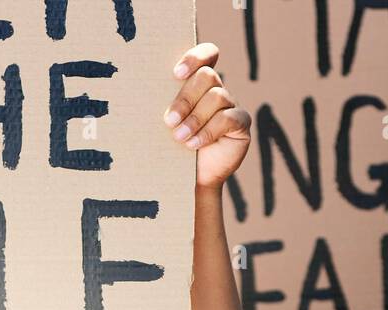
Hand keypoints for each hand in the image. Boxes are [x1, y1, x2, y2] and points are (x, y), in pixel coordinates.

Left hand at [164, 42, 251, 186]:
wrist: (192, 177)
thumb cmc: (175, 146)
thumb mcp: (169, 121)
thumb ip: (167, 102)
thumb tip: (146, 85)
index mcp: (199, 82)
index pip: (207, 54)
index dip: (195, 57)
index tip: (176, 74)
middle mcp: (217, 90)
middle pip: (207, 76)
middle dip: (186, 98)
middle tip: (169, 120)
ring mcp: (232, 106)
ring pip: (217, 97)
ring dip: (195, 118)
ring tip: (179, 137)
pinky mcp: (241, 124)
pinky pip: (227, 119)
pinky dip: (208, 131)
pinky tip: (194, 144)